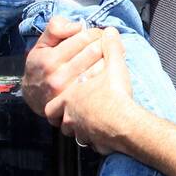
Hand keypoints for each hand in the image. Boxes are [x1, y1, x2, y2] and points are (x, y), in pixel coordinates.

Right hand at [21, 16, 104, 119]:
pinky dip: (106, 71)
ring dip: (108, 57)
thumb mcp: (42, 44)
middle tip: (103, 43)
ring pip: (101, 66)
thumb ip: (56, 28)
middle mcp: (59, 77)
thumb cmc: (41, 65)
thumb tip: (77, 25)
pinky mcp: (79, 101)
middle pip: (95, 51)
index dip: (94, 32)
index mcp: (50, 59)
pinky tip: (105, 69)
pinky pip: (101, 81)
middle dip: (102, 42)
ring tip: (105, 55)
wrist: (35, 97)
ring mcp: (70, 91)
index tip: (96, 34)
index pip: (83, 38)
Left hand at [47, 26, 135, 153]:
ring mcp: (79, 132)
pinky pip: (87, 142)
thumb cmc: (115, 95)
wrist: (124, 124)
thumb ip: (110, 48)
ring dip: (75, 129)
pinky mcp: (93, 143)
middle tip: (68, 114)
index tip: (58, 104)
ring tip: (83, 123)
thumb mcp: (114, 66)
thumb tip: (110, 33)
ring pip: (70, 133)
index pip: (52, 106)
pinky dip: (91, 139)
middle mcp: (69, 117)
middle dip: (61, 118)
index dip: (55, 106)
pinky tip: (98, 134)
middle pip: (57, 121)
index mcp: (69, 98)